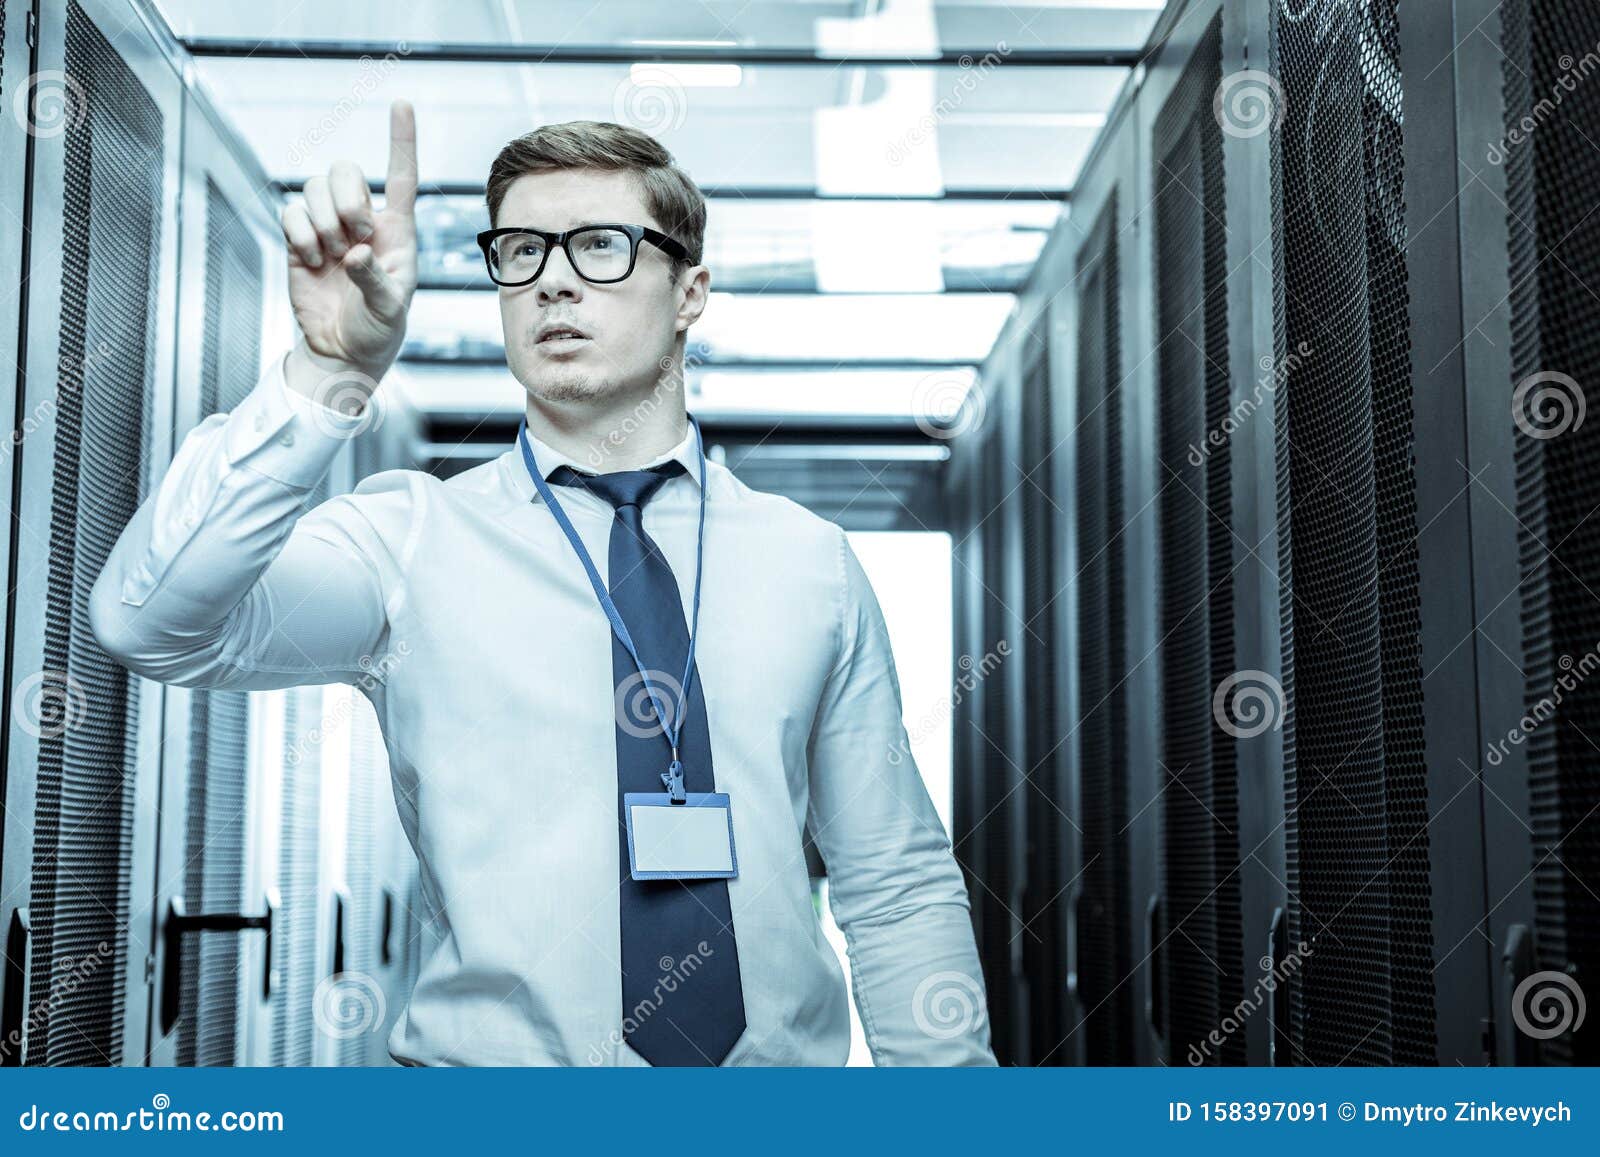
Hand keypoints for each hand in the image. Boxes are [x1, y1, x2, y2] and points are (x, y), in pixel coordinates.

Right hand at [280, 99, 417, 396]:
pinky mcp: (299, 239)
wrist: (342, 349)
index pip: (402, 177)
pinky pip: (290, 212)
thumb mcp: (389, 309)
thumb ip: (376, 279)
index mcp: (397, 230)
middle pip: (345, 170)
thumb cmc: (377, 328)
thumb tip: (357, 253)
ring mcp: (328, 227)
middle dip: (347, 198)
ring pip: (313, 187)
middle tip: (355, 235)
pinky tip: (312, 260)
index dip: (401, 140)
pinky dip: (299, 233)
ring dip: (322, 220)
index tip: (401, 103)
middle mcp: (362, 220)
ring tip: (331, 256)